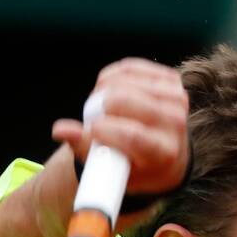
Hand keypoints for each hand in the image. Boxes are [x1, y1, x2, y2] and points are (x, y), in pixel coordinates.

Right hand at [51, 57, 189, 198]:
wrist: (165, 156)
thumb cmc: (132, 165)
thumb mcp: (110, 168)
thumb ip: (84, 148)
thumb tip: (60, 130)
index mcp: (163, 153)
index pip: (132, 135)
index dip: (103, 128)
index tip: (90, 129)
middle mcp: (175, 124)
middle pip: (126, 101)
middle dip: (100, 106)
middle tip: (93, 117)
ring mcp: (176, 99)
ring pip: (124, 81)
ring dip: (103, 91)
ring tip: (103, 108)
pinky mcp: (170, 80)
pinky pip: (129, 68)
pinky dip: (111, 77)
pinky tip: (109, 91)